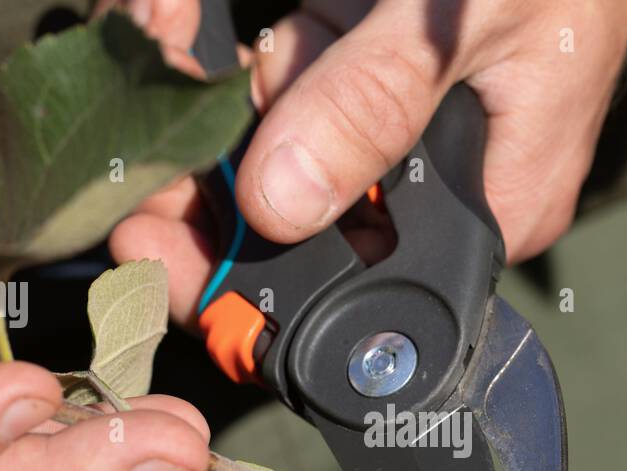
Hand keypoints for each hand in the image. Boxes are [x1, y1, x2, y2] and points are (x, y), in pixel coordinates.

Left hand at [103, 0, 626, 320]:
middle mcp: (438, 189)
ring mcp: (398, 127)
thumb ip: (374, 105)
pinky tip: (180, 24)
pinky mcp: (367, 67)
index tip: (164, 249)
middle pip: (300, 227)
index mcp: (488, 210)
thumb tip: (280, 205)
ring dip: (206, 110)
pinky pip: (284, 84)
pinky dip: (232, 62)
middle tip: (138, 166)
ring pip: (276, 152)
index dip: (255, 286)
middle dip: (209, 189)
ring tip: (154, 46)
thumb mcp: (464, 24)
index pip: (357, 288)